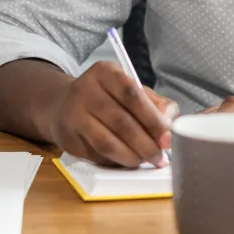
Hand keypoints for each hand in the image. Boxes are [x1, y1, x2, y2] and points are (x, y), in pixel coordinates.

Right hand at [52, 62, 177, 168]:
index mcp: (105, 72)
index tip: (167, 137)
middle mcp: (85, 89)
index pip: (132, 94)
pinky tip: (127, 161)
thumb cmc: (107, 98)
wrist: (63, 104)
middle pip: (121, 122)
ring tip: (146, 161)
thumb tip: (169, 123)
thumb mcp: (132, 90)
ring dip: (131, 156)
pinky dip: (116, 161)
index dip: (152, 119)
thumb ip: (157, 104)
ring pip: (107, 142)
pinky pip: (96, 154)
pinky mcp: (67, 137)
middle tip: (160, 157)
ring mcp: (73, 114)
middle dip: (146, 144)